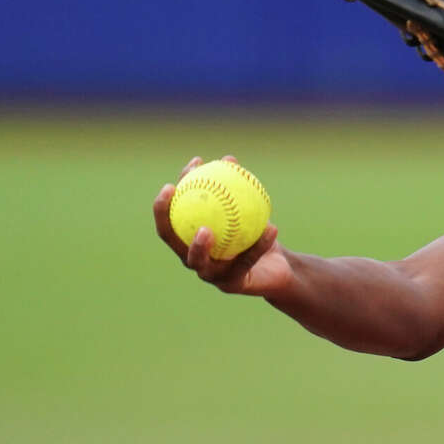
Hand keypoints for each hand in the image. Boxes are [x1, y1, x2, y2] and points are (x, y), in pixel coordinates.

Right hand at [153, 156, 293, 295]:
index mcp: (190, 240)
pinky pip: (246, 261)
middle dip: (165, 218)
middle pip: (172, 240)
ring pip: (200, 262)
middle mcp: (194, 259)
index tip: (173, 180)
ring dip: (200, 245)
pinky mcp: (233, 285)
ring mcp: (211, 275)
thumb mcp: (247, 208)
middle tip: (174, 194)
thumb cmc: (256, 234)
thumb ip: (234, 188)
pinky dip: (259, 244)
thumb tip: (227, 158)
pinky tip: (272, 227)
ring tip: (206, 229)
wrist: (279, 267)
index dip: (164, 203)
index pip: (171, 220)